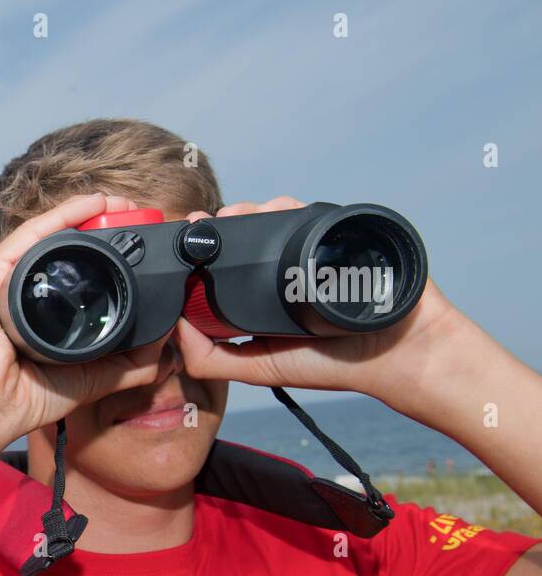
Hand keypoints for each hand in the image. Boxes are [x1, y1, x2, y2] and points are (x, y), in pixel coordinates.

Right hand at [0, 193, 167, 494]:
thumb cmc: (23, 399)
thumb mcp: (91, 380)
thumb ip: (128, 365)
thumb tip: (163, 341)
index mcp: (37, 315)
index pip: (75, 277)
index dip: (106, 258)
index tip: (138, 247)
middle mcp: (18, 292)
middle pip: (62, 251)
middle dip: (100, 228)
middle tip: (135, 215)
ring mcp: (1, 280)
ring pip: (49, 236)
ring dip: (86, 214)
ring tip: (121, 203)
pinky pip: (32, 236)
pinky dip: (63, 216)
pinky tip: (93, 203)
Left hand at [174, 196, 472, 406]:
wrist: (400, 351)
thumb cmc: (332, 365)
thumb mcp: (260, 369)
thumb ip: (212, 359)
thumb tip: (174, 330)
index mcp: (261, 297)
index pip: (226, 264)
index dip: (205, 251)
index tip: (188, 236)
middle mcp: (285, 271)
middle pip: (248, 233)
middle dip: (227, 221)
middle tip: (210, 220)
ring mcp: (313, 251)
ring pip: (276, 217)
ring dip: (254, 210)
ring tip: (239, 216)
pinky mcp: (339, 236)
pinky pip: (310, 211)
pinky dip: (290, 206)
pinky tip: (277, 210)